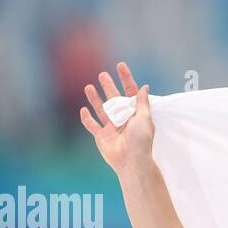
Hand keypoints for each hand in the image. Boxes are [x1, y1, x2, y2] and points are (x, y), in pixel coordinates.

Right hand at [79, 61, 154, 176]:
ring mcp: (111, 128)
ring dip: (95, 99)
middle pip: (114, 99)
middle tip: (103, 75)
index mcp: (134, 114)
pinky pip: (92, 125)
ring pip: (101, 110)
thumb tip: (144, 86)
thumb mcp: (145, 118)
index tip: (120, 65)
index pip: (130, 93)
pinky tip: (83, 109)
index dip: (126, 79)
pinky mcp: (101, 137)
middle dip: (108, 87)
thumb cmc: (141, 141)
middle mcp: (123, 119)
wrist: (132, 161)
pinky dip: (87, 118)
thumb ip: (142, 103)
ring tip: (89, 86)